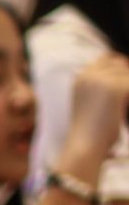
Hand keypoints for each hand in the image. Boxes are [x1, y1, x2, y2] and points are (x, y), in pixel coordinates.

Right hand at [61, 54, 128, 174]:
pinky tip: (123, 111)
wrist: (84, 145)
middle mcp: (89, 74)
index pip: (108, 58)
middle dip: (126, 79)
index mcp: (81, 76)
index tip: (125, 82)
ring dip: (127, 90)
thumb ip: (103, 85)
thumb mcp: (91, 101)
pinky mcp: (115, 88)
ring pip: (128, 76)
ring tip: (121, 108)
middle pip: (122, 65)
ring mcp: (102, 80)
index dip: (121, 66)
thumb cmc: (90, 129)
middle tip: (123, 98)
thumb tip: (125, 71)